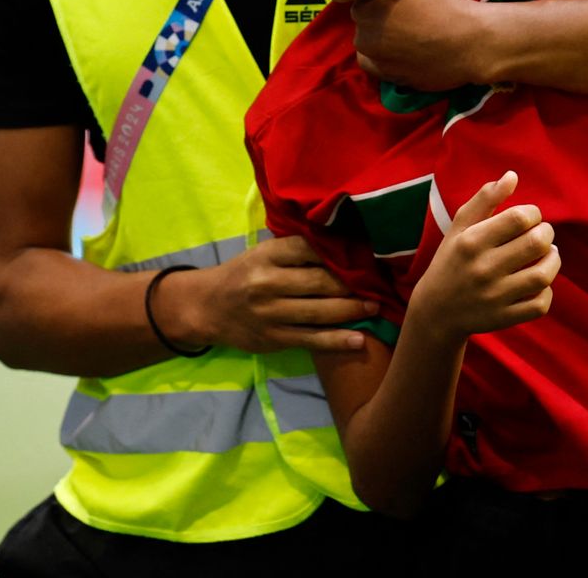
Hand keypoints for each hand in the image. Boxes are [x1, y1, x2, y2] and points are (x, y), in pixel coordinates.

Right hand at [155, 234, 378, 354]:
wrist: (207, 308)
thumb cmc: (245, 275)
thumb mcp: (264, 253)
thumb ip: (297, 250)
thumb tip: (346, 245)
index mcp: (268, 255)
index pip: (311, 249)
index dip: (342, 253)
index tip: (369, 255)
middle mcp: (268, 283)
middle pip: (321, 282)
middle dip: (354, 285)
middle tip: (380, 284)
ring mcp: (270, 313)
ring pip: (320, 312)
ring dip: (353, 311)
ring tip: (376, 308)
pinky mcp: (273, 339)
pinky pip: (311, 340)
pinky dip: (337, 341)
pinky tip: (359, 340)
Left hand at [352, 0, 498, 90]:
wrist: (470, 42)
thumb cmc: (447, 5)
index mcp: (365, 6)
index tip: (399, 0)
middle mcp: (364, 35)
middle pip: (363, 24)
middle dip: (377, 21)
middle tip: (405, 19)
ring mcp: (375, 60)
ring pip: (368, 48)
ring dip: (379, 43)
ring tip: (406, 39)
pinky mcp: (390, 79)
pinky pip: (380, 68)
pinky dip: (387, 61)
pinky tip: (406, 54)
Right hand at [408, 171, 558, 339]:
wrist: (435, 312)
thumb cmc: (452, 260)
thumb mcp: (460, 227)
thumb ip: (485, 199)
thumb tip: (512, 176)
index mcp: (471, 241)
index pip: (519, 217)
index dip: (533, 213)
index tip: (529, 218)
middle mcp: (482, 268)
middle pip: (536, 243)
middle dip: (547, 233)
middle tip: (542, 235)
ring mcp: (494, 296)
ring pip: (542, 275)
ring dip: (553, 261)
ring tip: (548, 255)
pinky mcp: (503, 318)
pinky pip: (539, 305)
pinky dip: (547, 291)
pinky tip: (539, 282)